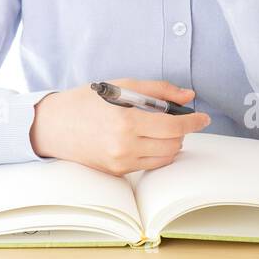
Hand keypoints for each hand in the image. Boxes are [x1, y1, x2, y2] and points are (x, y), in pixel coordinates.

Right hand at [29, 78, 210, 176]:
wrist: (54, 125)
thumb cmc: (87, 101)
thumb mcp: (122, 86)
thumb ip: (158, 90)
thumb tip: (189, 96)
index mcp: (127, 120)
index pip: (174, 125)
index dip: (193, 121)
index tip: (203, 117)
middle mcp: (125, 145)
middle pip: (173, 143)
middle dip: (180, 130)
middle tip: (174, 118)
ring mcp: (121, 161)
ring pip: (165, 157)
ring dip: (170, 143)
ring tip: (159, 129)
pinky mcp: (117, 172)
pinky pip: (149, 165)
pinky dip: (156, 152)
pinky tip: (146, 140)